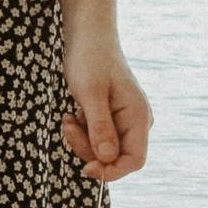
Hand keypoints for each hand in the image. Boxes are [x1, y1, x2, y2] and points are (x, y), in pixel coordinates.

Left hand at [60, 37, 152, 182]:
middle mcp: (135, 122)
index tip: (86, 169)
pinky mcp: (110, 118)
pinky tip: (72, 113)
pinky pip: (95, 137)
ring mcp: (123, 121)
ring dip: (80, 139)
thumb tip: (107, 158)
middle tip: (68, 127)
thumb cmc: (90, 58)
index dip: (112, 171)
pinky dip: (80, 131)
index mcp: (138, 116)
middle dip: (88, 149)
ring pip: (102, 149)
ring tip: (68, 117)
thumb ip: (100, 127)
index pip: (134, 160)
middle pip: (115, 157)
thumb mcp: (91, 93)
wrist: (87, 35)